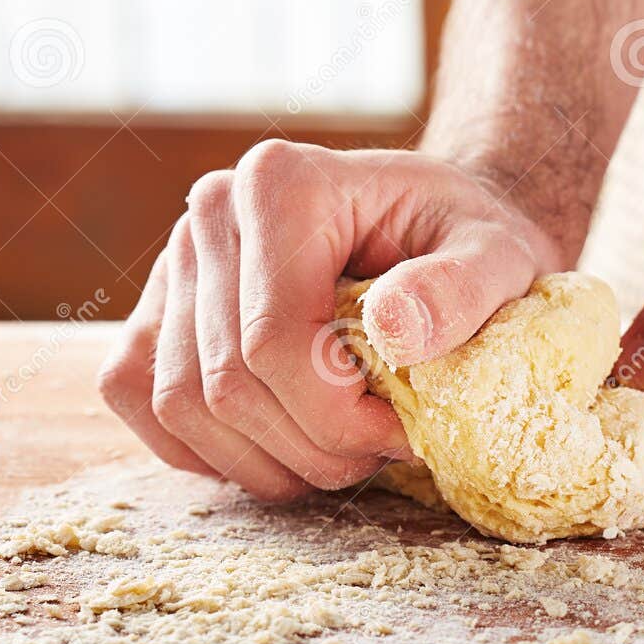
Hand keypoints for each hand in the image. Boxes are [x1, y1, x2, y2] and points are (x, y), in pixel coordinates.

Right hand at [98, 143, 563, 498]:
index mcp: (282, 183)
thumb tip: (394, 327)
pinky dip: (209, 449)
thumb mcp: (500, 256)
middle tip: (380, 453)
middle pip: (225, 382)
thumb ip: (462, 288)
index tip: (404, 434)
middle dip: (310, 447)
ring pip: (180, 404)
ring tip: (340, 453)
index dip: (334, 416)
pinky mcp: (157, 310)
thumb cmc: (466, 241)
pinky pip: (143, 400)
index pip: (271, 338)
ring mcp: (174, 262)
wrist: (435, 227)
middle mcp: (211, 213)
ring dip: (263, 460)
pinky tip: (281, 446)